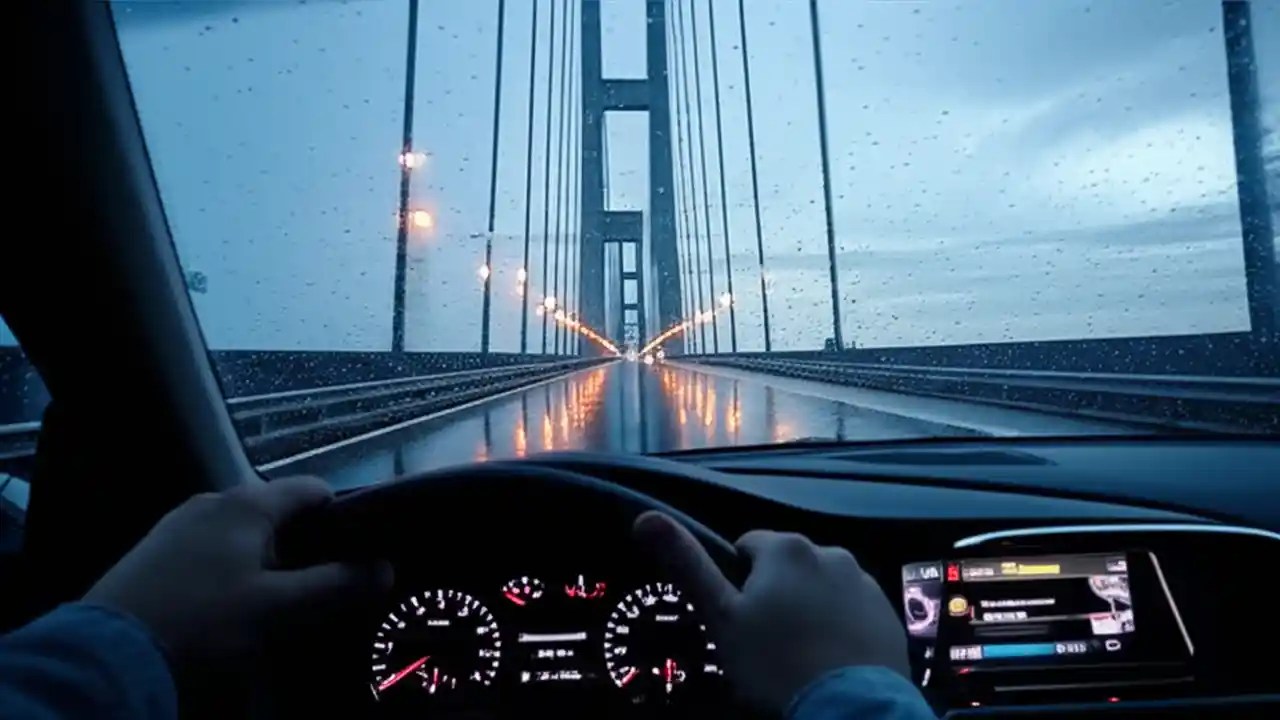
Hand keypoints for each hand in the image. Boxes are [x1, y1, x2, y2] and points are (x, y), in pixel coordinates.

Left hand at [85, 476, 391, 671]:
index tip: (358, 554)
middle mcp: (214, 499)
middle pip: (279, 511)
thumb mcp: (278, 609)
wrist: (107, 651)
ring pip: (244, 531)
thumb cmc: (203, 620)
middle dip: (305, 544)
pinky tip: (230, 603)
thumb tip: (386, 568)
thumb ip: (336, 586)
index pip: (315, 490)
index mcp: (248, 503)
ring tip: (277, 601)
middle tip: (321, 586)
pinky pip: (212, 547)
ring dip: (267, 559)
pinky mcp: (155, 549)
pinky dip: (232, 567)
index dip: (344, 518)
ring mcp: (179, 522)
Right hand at [634, 512, 908, 713]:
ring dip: (808, 609)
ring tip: (799, 655)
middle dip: (774, 594)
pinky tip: (829, 660)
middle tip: (765, 641)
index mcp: (785, 548)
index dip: (735, 583)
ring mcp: (864, 583)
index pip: (746, 546)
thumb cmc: (775, 662)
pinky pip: (851, 611)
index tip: (738, 619)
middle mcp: (829, 553)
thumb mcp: (721, 617)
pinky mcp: (887, 613)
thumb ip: (687, 565)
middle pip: (786, 567)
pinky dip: (838, 627)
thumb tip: (645, 516)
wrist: (850, 708)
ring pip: (820, 588)